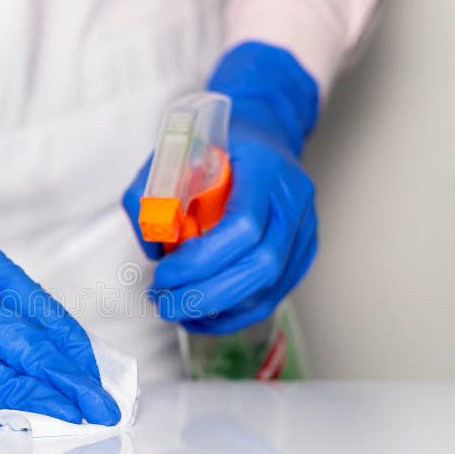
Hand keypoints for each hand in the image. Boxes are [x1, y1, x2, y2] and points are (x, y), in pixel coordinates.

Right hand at [0, 199, 119, 424]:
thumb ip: (12, 307)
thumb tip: (68, 353)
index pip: (40, 308)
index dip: (73, 346)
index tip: (96, 374)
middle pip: (21, 342)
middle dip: (67, 378)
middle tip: (100, 405)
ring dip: (35, 400)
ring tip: (69, 417)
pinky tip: (21, 419)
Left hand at [123, 42, 319, 333]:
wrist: (264, 137)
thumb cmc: (217, 145)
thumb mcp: (174, 154)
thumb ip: (150, 195)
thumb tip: (152, 250)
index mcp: (265, 168)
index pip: (243, 225)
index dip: (201, 259)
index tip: (163, 272)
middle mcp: (293, 200)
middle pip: (262, 264)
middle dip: (207, 294)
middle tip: (164, 302)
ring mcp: (304, 229)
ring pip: (270, 287)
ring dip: (218, 308)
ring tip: (176, 309)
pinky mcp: (303, 253)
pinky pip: (273, 296)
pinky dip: (234, 314)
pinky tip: (201, 316)